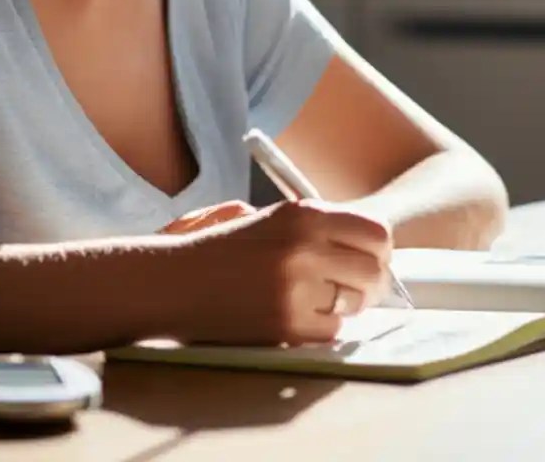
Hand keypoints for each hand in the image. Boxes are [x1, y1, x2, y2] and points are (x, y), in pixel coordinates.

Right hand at [166, 200, 392, 344]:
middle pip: (375, 271)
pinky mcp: (284, 323)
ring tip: (318, 303)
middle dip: (370, 284)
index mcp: (305, 214)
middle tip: (353, 292)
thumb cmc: (217, 250)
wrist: (166, 281)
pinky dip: (319, 329)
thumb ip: (317, 228)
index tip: (369, 262)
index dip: (379, 252)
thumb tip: (369, 248)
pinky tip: (296, 319)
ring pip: (356, 302)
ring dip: (344, 307)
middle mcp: (306, 246)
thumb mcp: (268, 219)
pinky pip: (331, 330)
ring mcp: (296, 286)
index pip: (377, 233)